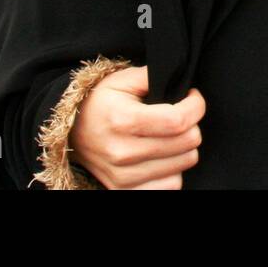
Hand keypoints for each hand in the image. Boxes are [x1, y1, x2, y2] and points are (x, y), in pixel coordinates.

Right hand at [68, 65, 204, 189]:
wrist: (71, 132)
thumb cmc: (100, 103)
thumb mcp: (121, 79)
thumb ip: (152, 75)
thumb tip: (179, 81)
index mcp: (123, 120)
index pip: (179, 120)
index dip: (196, 105)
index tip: (192, 97)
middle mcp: (123, 152)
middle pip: (187, 143)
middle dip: (192, 123)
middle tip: (180, 114)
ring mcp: (124, 177)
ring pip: (184, 164)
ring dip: (184, 147)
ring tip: (169, 134)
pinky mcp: (124, 191)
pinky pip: (171, 186)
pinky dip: (173, 170)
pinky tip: (163, 155)